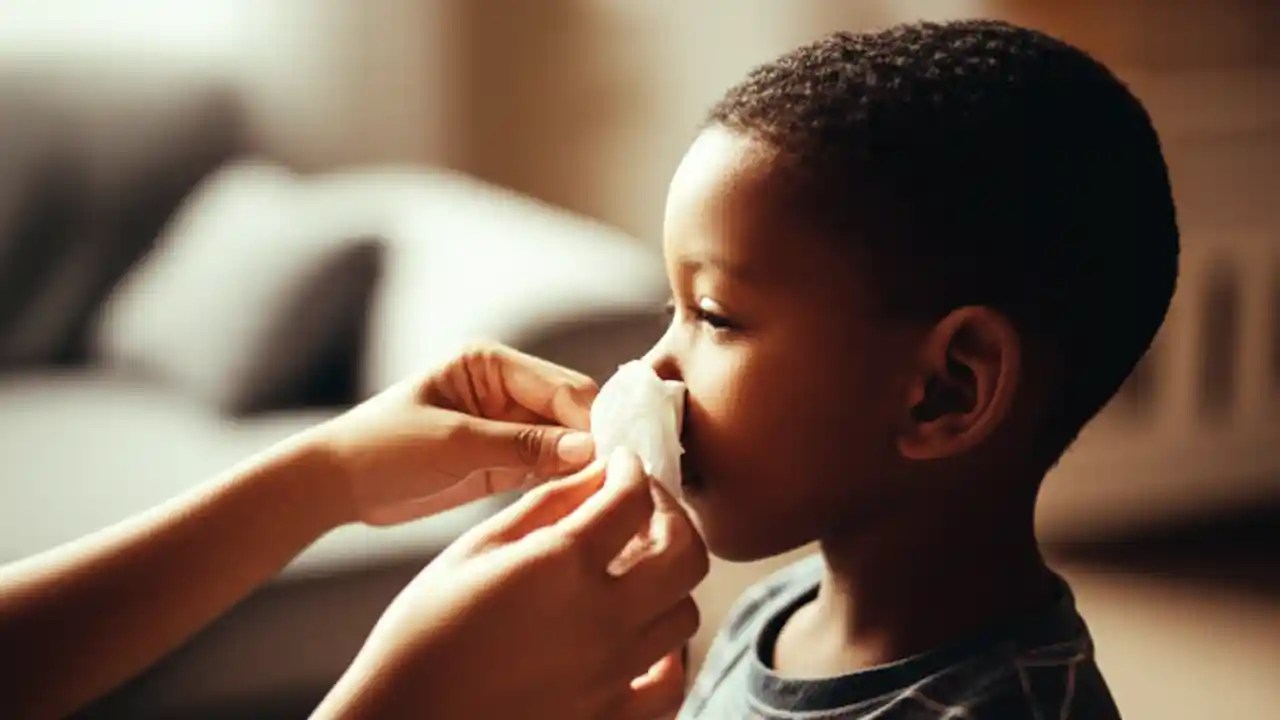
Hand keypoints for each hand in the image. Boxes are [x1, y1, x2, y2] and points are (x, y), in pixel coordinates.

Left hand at [305, 343, 599, 524]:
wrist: (337, 485)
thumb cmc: (383, 448)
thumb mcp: (454, 445)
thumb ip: (522, 445)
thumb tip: (588, 449)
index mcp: (491, 363)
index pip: (562, 387)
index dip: (591, 420)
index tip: (617, 457)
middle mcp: (505, 388)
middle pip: (572, 412)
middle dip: (595, 442)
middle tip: (621, 481)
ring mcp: (506, 425)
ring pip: (566, 441)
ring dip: (584, 465)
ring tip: (610, 495)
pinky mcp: (503, 459)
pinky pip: (548, 466)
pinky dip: (565, 481)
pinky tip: (583, 502)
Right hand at [314, 449, 709, 719]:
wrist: (402, 719)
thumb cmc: (422, 633)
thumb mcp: (475, 550)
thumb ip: (546, 506)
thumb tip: (598, 475)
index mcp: (563, 564)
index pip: (634, 498)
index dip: (635, 471)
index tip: (625, 467)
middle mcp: (602, 618)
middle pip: (685, 552)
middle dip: (673, 517)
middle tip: (645, 509)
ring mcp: (613, 673)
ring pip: (685, 613)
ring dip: (670, 582)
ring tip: (636, 571)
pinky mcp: (610, 718)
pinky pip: (671, 683)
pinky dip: (668, 655)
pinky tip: (640, 637)